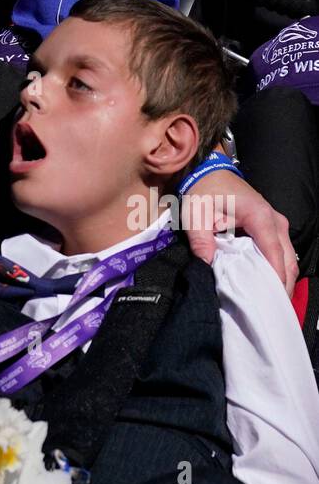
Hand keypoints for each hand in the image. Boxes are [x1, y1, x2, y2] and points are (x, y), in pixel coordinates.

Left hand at [181, 170, 296, 294]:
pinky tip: (263, 287)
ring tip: (267, 304)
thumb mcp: (195, 214)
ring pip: (288, 260)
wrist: (208, 172)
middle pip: (288, 262)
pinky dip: (276, 272)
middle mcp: (275, 222)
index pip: (274, 254)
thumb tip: (208, 266)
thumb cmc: (203, 191)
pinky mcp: (272, 230)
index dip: (274, 280)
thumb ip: (201, 241)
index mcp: (260, 217)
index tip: (268, 303)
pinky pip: (281, 255)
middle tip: (269, 312)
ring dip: (279, 281)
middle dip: (281, 288)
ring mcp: (277, 226)